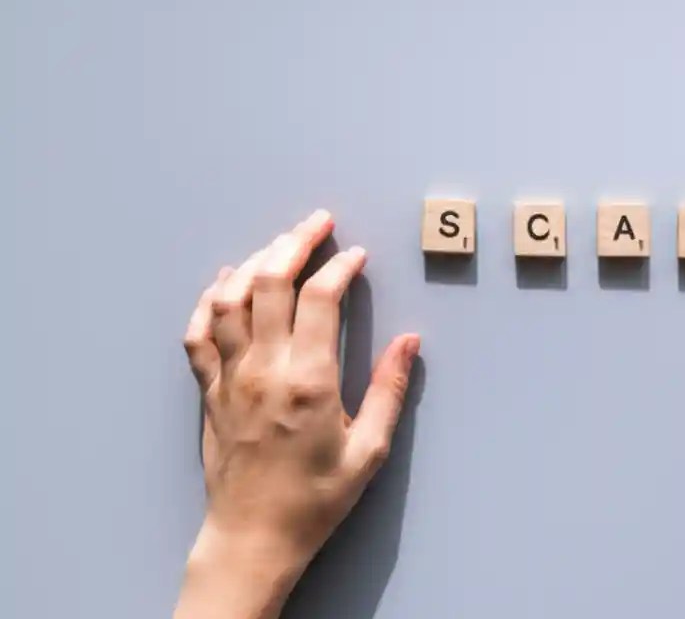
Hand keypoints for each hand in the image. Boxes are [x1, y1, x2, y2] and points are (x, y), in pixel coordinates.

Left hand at [174, 210, 419, 618]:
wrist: (254, 536)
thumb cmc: (317, 499)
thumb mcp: (369, 450)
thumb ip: (389, 390)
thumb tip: (410, 340)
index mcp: (309, 382)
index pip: (320, 300)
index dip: (340, 267)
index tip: (357, 255)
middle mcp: (264, 370)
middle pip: (269, 283)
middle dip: (296, 243)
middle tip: (318, 223)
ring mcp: (229, 378)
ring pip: (230, 299)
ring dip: (255, 261)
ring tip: (280, 244)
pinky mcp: (209, 391)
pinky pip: (199, 332)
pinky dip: (209, 299)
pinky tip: (226, 282)